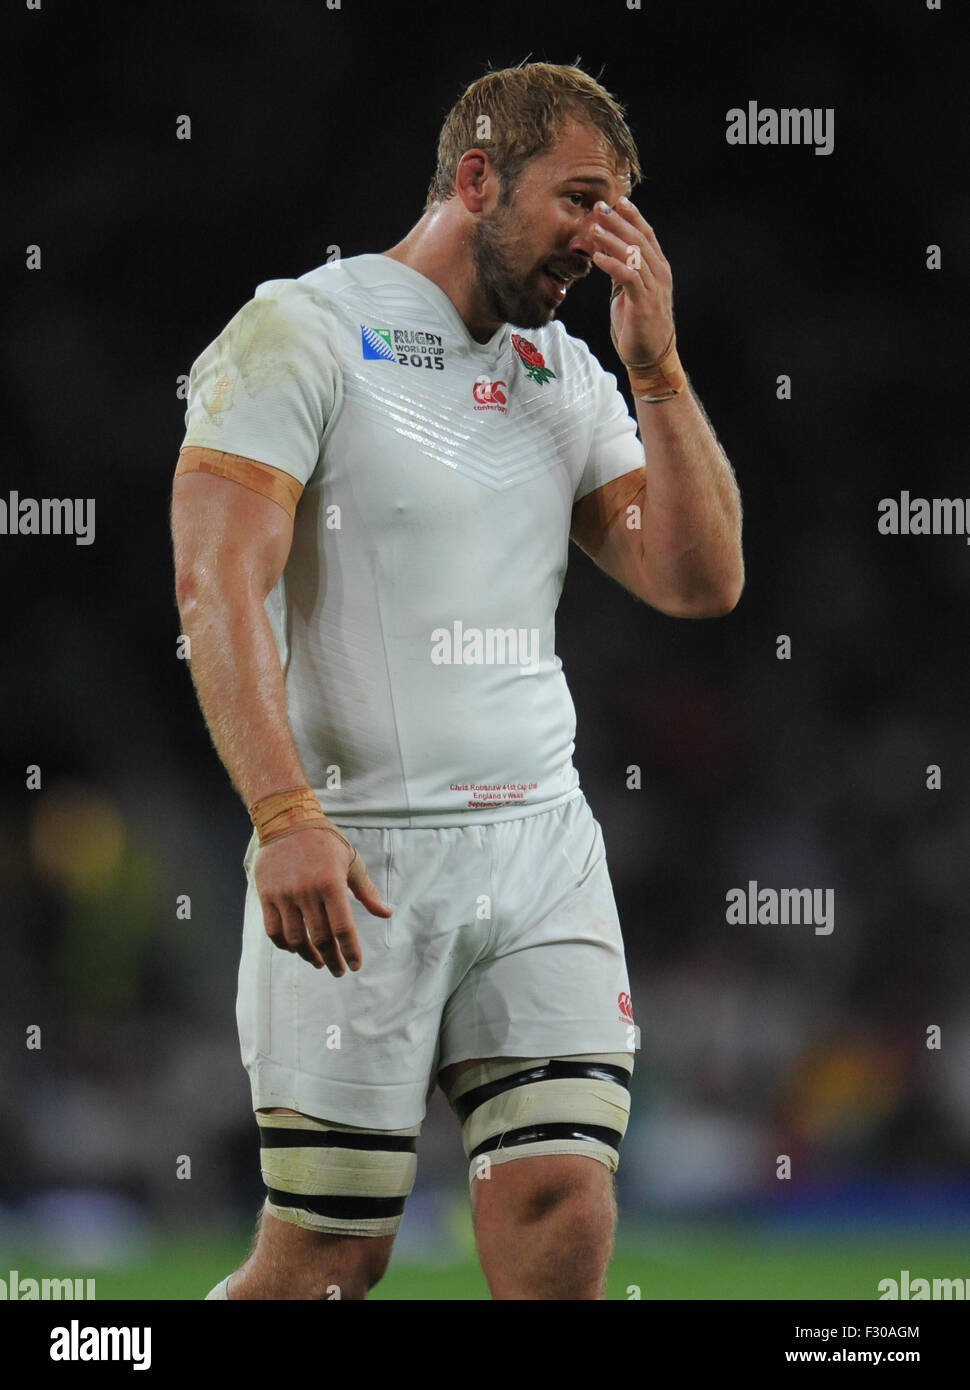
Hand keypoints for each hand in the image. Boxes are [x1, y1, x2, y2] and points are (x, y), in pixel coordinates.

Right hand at [253, 826, 391, 974]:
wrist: (287, 821)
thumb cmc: (325, 841)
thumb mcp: (351, 862)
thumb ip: (367, 891)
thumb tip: (386, 913)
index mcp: (331, 884)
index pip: (342, 927)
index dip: (350, 950)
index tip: (355, 965)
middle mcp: (307, 892)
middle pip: (320, 938)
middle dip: (332, 959)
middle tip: (338, 970)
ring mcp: (284, 895)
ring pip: (295, 938)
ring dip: (308, 955)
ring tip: (319, 961)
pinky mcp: (267, 895)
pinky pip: (273, 930)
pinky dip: (284, 945)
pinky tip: (295, 949)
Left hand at [591, 196, 674, 366]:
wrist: (649, 354)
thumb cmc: (638, 322)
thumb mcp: (629, 290)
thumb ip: (623, 269)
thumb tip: (607, 250)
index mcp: (657, 267)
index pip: (646, 234)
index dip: (632, 216)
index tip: (616, 200)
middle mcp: (659, 273)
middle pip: (639, 239)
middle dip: (619, 222)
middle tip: (600, 207)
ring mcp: (653, 287)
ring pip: (633, 255)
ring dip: (612, 240)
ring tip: (593, 229)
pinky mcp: (643, 302)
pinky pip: (628, 277)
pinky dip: (612, 265)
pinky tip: (597, 258)